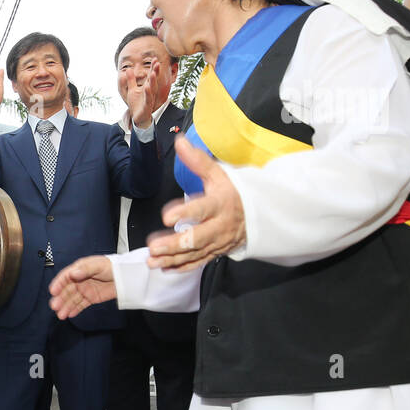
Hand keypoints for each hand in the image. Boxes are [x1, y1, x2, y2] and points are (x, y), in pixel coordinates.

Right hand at [48, 256, 115, 319]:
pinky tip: (69, 314)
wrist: (125, 276)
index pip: (65, 277)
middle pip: (66, 290)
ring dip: (65, 307)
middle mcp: (79, 280)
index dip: (58, 284)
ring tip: (61, 315)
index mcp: (79, 269)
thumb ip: (85, 269)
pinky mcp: (91, 298)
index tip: (53, 291)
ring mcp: (84, 289)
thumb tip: (73, 273)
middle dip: (60, 299)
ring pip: (72, 299)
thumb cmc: (112, 266)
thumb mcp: (98, 265)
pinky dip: (75, 310)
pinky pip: (81, 305)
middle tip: (54, 306)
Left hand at [125, 67, 165, 127]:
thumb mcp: (132, 90)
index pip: (150, 76)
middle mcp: (149, 92)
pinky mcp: (147, 106)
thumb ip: (131, 80)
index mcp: (147, 87)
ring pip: (152, 89)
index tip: (155, 59)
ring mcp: (149, 99)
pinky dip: (148, 93)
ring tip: (152, 73)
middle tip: (157, 63)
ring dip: (152, 81)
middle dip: (155, 72)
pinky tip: (147, 88)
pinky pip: (148, 99)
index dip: (153, 68)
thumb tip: (128, 69)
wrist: (138, 118)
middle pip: (153, 80)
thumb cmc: (137, 104)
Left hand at [145, 137, 244, 271]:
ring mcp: (217, 242)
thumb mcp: (219, 174)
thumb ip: (197, 161)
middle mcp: (219, 226)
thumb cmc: (233, 192)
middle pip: (197, 238)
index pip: (202, 209)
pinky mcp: (214, 253)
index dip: (185, 213)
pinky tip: (164, 268)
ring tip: (152, 260)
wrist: (257, 215)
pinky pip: (198, 263)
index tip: (166, 216)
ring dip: (172, 258)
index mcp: (220, 204)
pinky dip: (181, 267)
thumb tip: (180, 142)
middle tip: (153, 247)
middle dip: (174, 245)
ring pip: (194, 253)